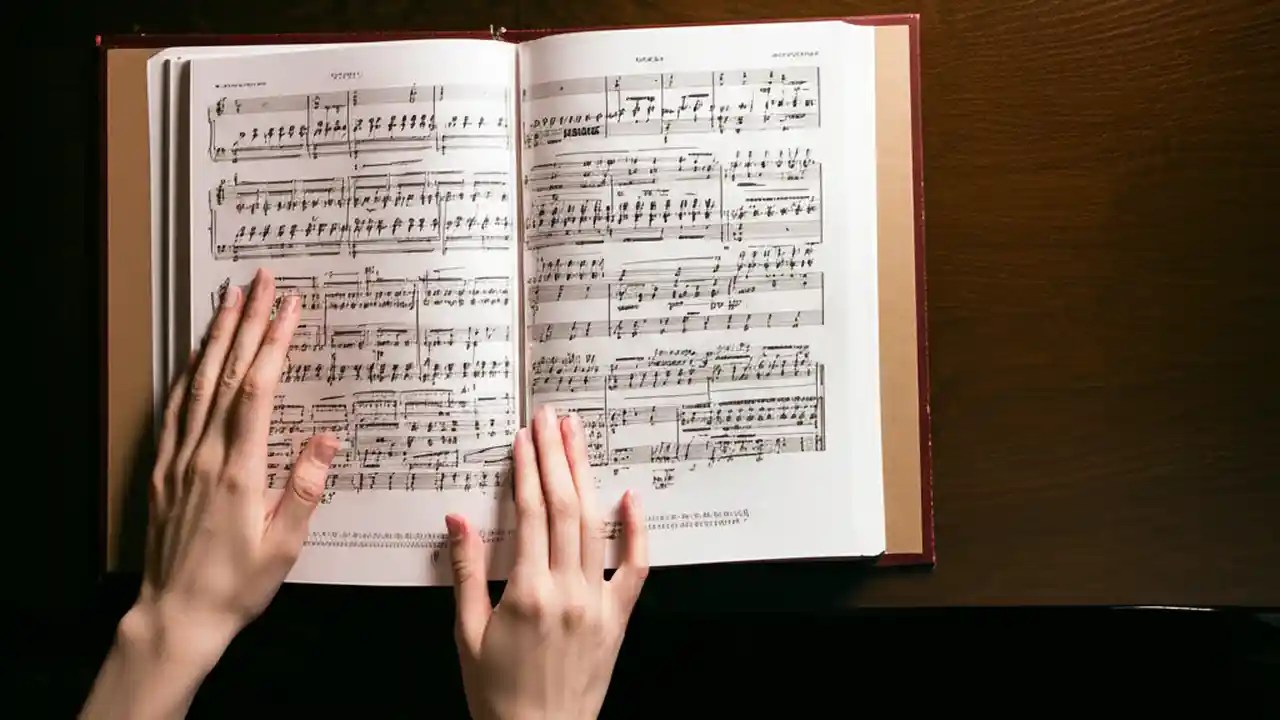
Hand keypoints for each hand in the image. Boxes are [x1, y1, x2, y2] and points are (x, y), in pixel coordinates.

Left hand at [82, 269, 337, 718]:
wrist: (177, 613)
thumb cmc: (238, 584)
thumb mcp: (286, 544)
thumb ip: (306, 488)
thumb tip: (327, 438)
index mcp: (240, 470)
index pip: (257, 390)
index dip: (272, 343)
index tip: (288, 307)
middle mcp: (205, 454)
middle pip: (225, 374)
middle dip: (245, 322)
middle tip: (258, 281)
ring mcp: (180, 459)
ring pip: (197, 384)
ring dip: (215, 338)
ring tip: (229, 300)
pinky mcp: (165, 469)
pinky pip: (176, 409)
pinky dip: (189, 375)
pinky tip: (197, 357)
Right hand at [447, 406, 648, 719]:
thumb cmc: (496, 693)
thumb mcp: (467, 633)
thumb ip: (465, 572)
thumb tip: (457, 519)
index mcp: (527, 593)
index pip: (530, 514)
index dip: (527, 470)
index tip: (524, 437)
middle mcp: (568, 590)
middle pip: (566, 508)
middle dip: (558, 457)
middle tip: (552, 418)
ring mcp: (599, 602)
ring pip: (597, 526)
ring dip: (588, 477)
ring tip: (579, 439)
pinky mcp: (619, 618)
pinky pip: (637, 567)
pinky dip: (637, 530)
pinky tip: (631, 497)